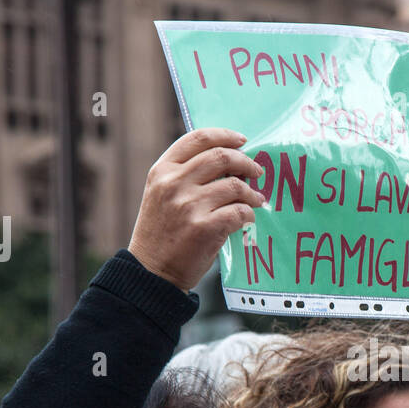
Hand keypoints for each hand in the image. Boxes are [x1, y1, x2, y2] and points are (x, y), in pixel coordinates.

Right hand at [127, 128, 265, 290]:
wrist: (152, 272)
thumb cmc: (161, 233)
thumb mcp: (161, 195)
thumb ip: (186, 175)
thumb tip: (230, 161)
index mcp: (162, 170)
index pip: (198, 138)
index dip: (225, 136)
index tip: (242, 141)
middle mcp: (173, 183)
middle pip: (221, 156)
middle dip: (245, 162)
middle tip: (257, 171)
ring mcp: (189, 205)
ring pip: (235, 185)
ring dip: (252, 192)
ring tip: (256, 200)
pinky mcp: (204, 228)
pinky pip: (239, 212)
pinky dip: (249, 214)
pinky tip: (248, 219)